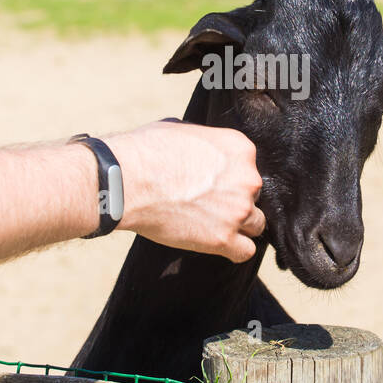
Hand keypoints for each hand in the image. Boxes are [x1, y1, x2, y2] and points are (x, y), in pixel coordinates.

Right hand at [105, 120, 264, 261]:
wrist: (127, 181)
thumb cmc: (147, 152)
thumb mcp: (183, 131)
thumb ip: (206, 144)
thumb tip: (202, 152)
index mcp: (240, 149)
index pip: (249, 168)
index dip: (230, 177)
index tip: (211, 182)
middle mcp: (247, 178)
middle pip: (253, 196)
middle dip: (234, 200)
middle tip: (206, 203)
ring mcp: (238, 210)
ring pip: (255, 223)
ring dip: (237, 225)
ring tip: (211, 224)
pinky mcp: (223, 238)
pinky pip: (245, 251)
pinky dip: (235, 249)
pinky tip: (218, 243)